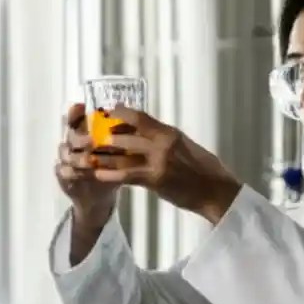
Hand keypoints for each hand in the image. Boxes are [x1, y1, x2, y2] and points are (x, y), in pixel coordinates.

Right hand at [55, 103, 122, 222]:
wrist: (98, 195)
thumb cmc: (110, 169)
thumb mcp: (120, 154)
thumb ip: (123, 138)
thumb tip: (135, 120)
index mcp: (84, 133)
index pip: (76, 119)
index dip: (76, 113)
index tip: (81, 107)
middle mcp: (72, 143)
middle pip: (71, 136)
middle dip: (81, 138)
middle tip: (92, 141)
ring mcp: (65, 159)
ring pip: (66, 154)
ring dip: (79, 157)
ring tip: (90, 162)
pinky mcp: (62, 174)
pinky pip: (63, 171)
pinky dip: (72, 173)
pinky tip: (81, 175)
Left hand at [89, 107, 243, 224]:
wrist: (216, 191)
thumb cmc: (204, 169)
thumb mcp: (185, 147)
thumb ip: (165, 141)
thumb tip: (148, 135)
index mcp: (169, 133)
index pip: (140, 117)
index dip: (120, 113)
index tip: (107, 111)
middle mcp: (163, 143)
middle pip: (125, 134)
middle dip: (104, 136)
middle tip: (89, 136)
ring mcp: (159, 161)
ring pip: (122, 154)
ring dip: (103, 156)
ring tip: (86, 155)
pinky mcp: (156, 179)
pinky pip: (127, 174)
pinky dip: (111, 174)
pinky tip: (99, 174)